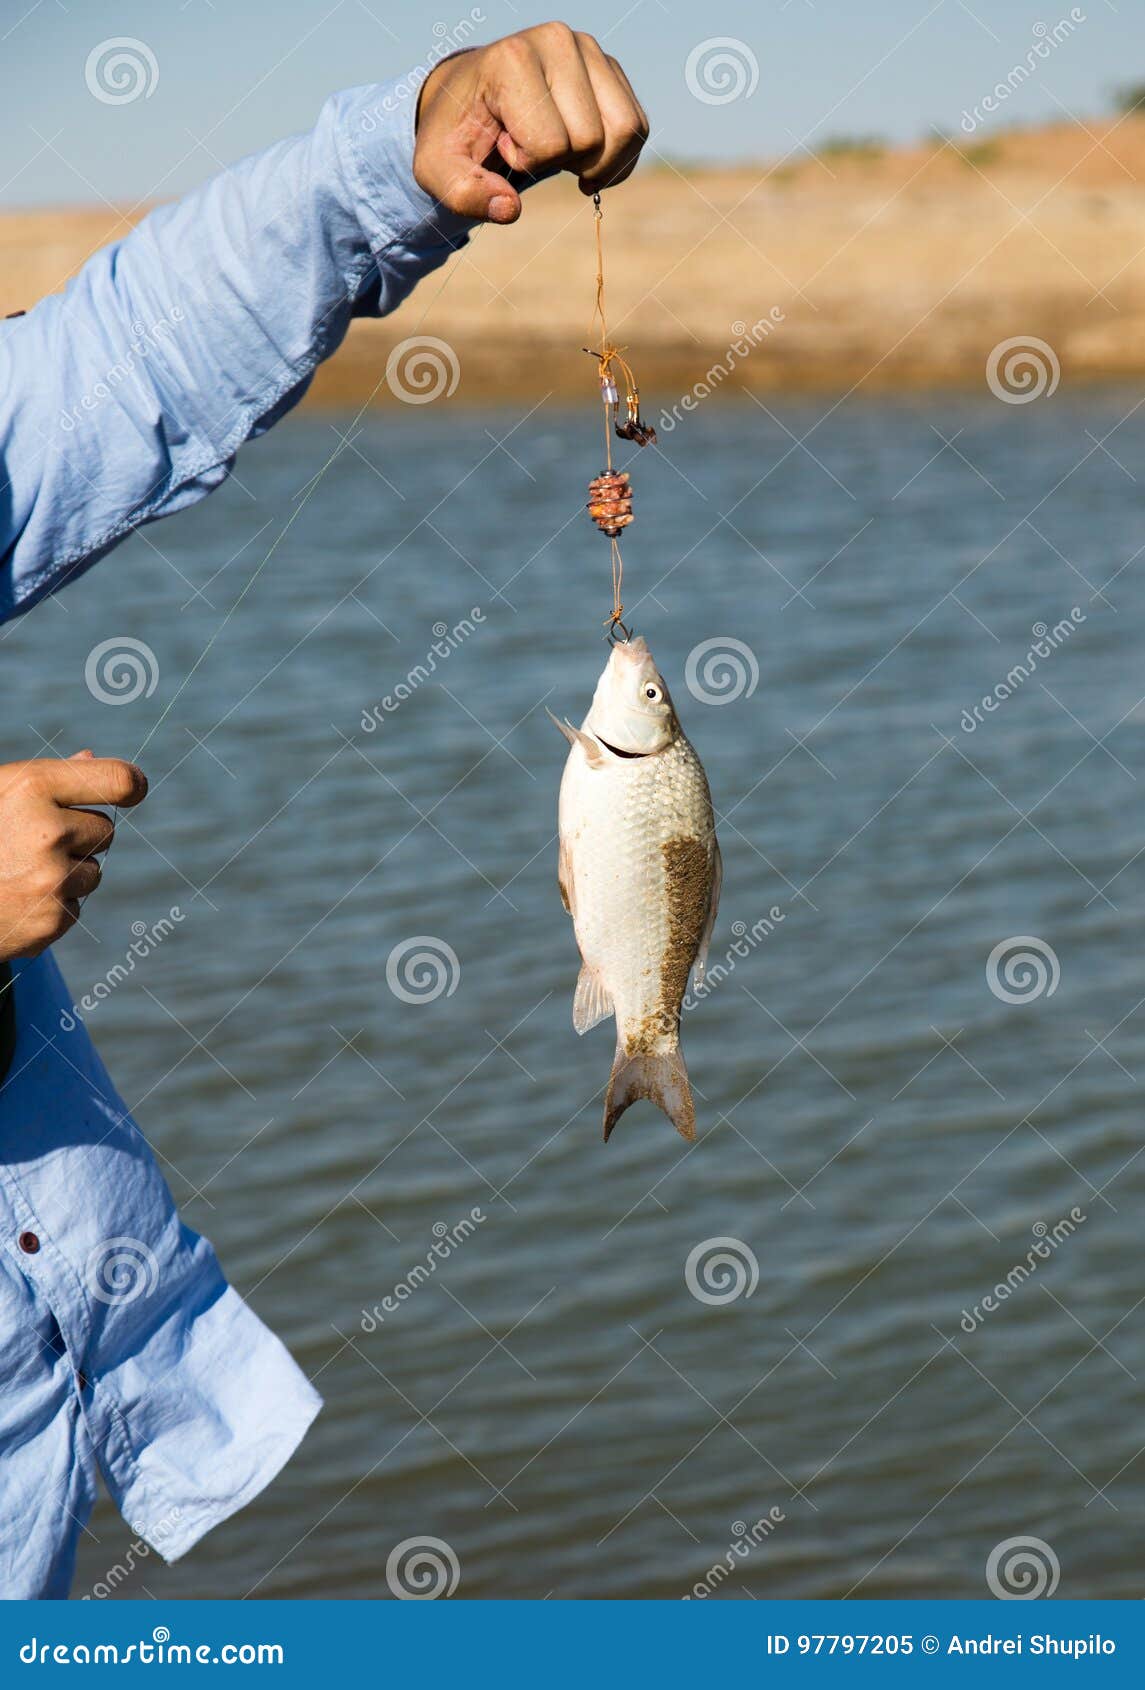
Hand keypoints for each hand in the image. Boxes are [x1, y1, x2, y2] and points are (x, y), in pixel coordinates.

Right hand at [0, 752, 147, 960]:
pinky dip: (53, 905)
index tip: (134, 790)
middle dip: (78, 836)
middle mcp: (47, 830)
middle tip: (28, 842)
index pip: (117, 780)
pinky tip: (15, 899)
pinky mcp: (54, 919)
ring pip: (94, 871)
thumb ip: (46, 780)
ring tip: (16, 872)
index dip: (130, 784)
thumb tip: (91, 760)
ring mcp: (52, 879)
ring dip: (66, 873)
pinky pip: (77, 905)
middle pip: (106, 830)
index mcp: (31, 787)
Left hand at [414, 21, 648, 223]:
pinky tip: (586, 158)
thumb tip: (509, 209)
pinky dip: (617, 159)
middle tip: (531, 145)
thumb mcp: (439, 170)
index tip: (503, 142)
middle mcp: (558, 41)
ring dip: (596, 162)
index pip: (550, 143)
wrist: (472, 99)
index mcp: (514, 59)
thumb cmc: (458, 135)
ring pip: (626, 132)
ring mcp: (590, 50)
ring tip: (560, 150)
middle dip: (563, 162)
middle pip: (591, 140)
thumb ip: (464, 194)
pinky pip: (638, 128)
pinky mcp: (610, 68)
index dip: (527, 161)